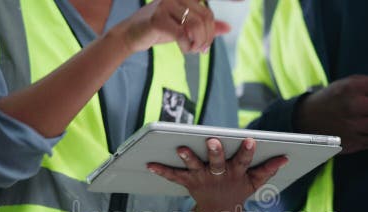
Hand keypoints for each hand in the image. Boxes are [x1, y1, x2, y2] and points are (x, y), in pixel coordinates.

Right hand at [113, 0, 230, 53]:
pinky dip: (187, 46)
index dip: (223, 11)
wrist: (131, 35)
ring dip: (198, 43)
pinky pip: (183, 34)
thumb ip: (206, 26)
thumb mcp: (185, 27)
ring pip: (196, 26)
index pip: (208, 9)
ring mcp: (166, 5)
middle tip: (201, 50)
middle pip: (206, 18)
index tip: (235, 11)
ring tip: (192, 50)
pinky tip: (184, 49)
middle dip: (207, 38)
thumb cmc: (159, 29)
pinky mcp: (158, 18)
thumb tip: (229, 28)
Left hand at [147, 138, 287, 211]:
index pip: (244, 161)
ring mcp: (203, 179)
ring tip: (180, 148)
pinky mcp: (189, 182)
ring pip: (195, 167)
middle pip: (217, 163)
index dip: (248, 151)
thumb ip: (268, 170)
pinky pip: (174, 176)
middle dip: (215, 152)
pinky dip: (162, 170)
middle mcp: (219, 176)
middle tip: (212, 141)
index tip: (251, 140)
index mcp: (236, 174)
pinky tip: (149, 163)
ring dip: (188, 158)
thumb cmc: (237, 190)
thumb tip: (285, 157)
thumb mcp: (255, 182)